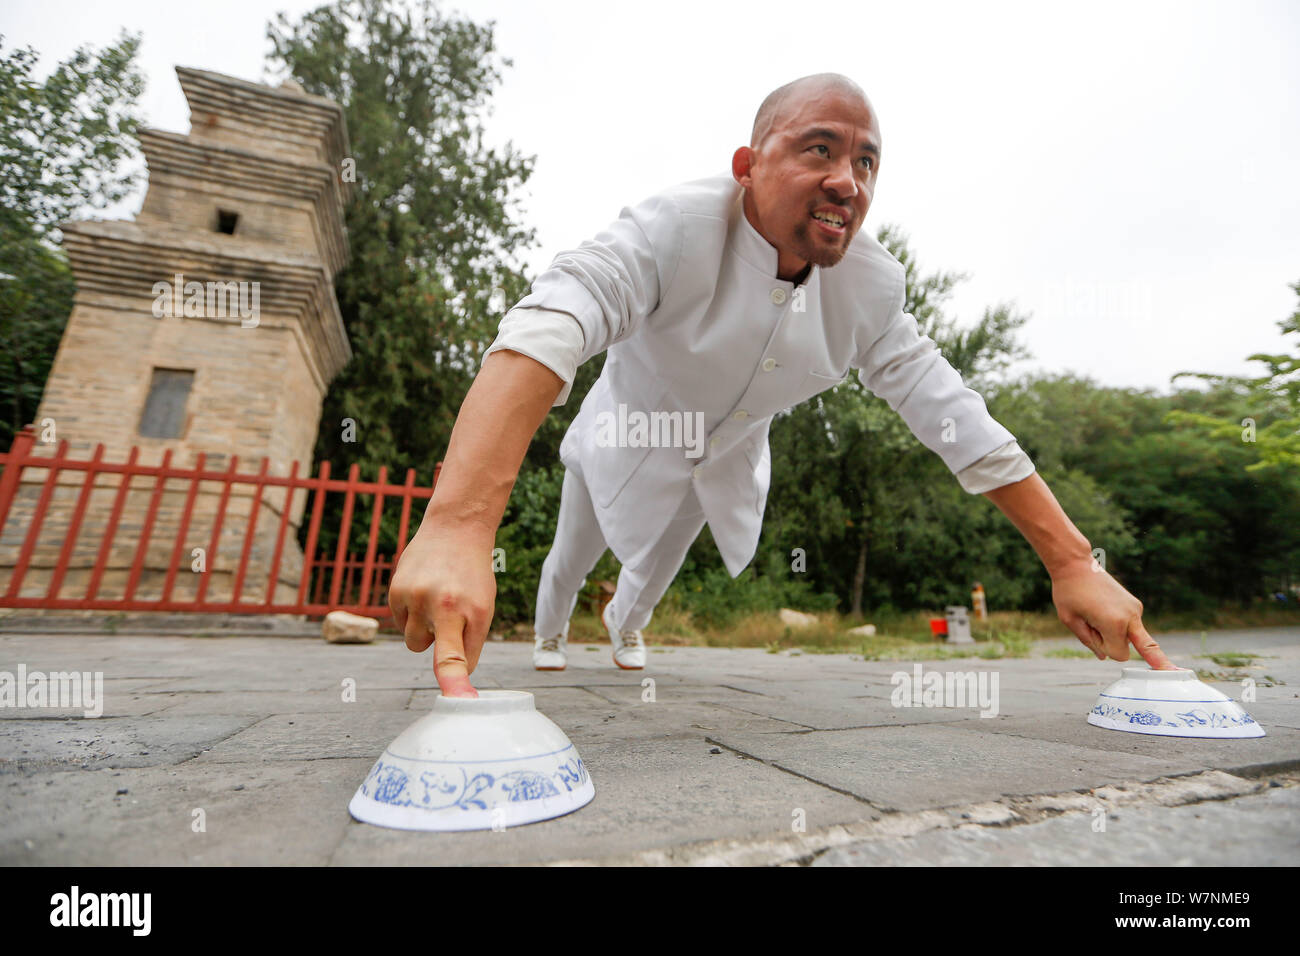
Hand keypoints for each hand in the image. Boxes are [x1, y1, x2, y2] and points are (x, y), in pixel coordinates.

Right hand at [387, 520, 495, 696]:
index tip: (460, 701)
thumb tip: (454, 679)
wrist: (454, 530)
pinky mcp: (395, 591)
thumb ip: (469, 644)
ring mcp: (414, 597)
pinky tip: (423, 592)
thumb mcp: (483, 608)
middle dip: (440, 645)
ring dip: (425, 630)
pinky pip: (401, 623)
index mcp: (469, 611)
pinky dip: (412, 615)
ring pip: (414, 642)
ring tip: (438, 601)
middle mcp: (440, 605)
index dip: (456, 683)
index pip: (457, 658)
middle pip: (431, 654)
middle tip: (451, 617)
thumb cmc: (473, 576)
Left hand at [1050, 558, 1174, 667]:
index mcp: (1115, 623)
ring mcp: (1136, 608)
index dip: (1105, 651)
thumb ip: (1089, 642)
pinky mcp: (1135, 604)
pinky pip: (1130, 626)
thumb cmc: (1069, 592)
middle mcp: (1131, 616)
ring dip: (1117, 635)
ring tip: (1094, 614)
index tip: (1093, 638)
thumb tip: (1104, 657)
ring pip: (1133, 637)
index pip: (1120, 655)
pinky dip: (1120, 626)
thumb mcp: (1071, 621)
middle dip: (1153, 659)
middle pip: (1146, 648)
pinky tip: (1102, 611)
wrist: (1076, 564)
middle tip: (1177, 670)